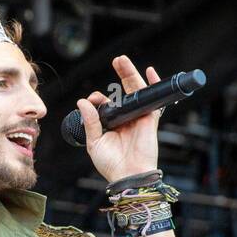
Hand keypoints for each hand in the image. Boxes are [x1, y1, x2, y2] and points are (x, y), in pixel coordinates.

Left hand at [76, 54, 160, 182]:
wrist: (128, 176)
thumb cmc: (111, 164)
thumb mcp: (94, 142)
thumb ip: (90, 121)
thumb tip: (82, 102)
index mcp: (113, 124)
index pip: (108, 103)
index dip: (100, 98)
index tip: (94, 100)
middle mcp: (127, 119)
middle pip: (125, 91)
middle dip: (121, 74)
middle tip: (117, 60)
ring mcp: (139, 118)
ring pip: (137, 91)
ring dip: (131, 74)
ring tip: (123, 61)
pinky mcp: (149, 120)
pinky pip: (153, 101)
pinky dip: (153, 86)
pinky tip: (151, 72)